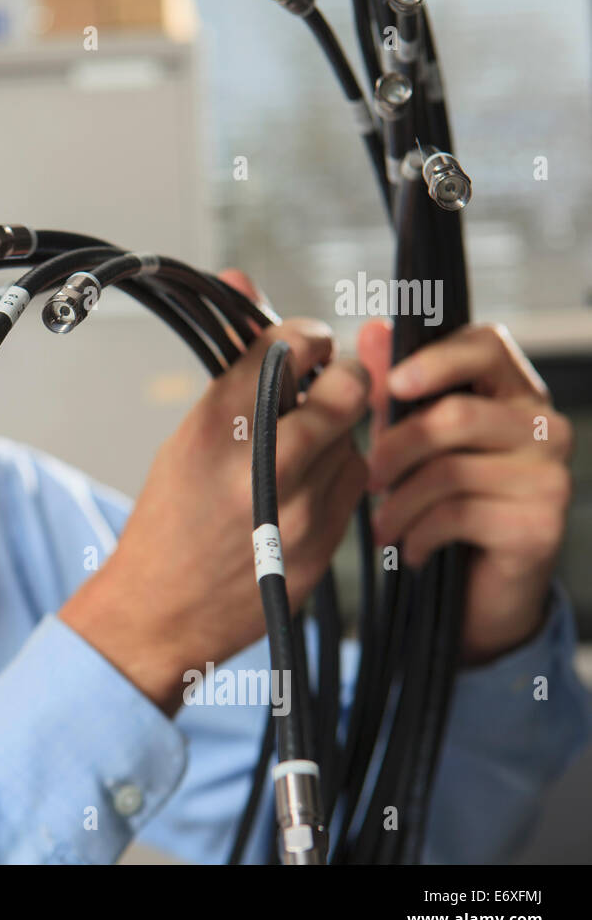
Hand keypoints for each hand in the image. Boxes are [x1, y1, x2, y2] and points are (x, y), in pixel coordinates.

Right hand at [61, 271, 370, 715]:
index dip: (303, 335)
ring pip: (357, 439)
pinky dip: (339, 474)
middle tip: (328, 378)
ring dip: (341, 429)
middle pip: (343, 390)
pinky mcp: (321, 549)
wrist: (158, 614)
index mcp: (212, 431)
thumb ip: (230, 362)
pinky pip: (353, 487)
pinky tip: (307, 483)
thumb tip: (241, 274)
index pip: (284, 349)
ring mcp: (296, 513)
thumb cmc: (166, 520)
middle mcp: (258, 469)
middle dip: (343, 374)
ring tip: (304, 441)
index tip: (301, 344)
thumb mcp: (183, 436)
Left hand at [358, 321, 573, 665]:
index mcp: (515, 391)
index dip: (436, 358)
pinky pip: (457, 516)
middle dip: (395, 448)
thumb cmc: (447, 501)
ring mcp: (550, 477)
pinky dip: (418, 534)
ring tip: (383, 524)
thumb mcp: (413, 439)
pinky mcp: (540, 526)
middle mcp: (546, 427)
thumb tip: (371, 329)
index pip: (487, 344)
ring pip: (449, 471)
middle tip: (368, 479)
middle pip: (456, 415)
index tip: (392, 383)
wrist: (479, 589)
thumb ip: (395, 388)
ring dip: (399, 503)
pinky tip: (411, 549)